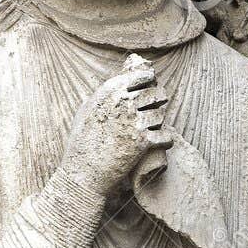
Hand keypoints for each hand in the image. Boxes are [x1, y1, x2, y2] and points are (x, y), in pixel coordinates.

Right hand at [56, 58, 172, 197]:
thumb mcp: (86, 110)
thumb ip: (103, 95)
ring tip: (151, 130)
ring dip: (158, 123)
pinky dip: (166, 141)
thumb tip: (119, 84)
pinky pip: (166, 136)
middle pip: (156, 94)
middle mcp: (123, 103)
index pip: (141, 76)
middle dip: (159, 101)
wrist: (82, 172)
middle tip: (155, 109)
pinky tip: (161, 143)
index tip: (151, 87)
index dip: (150, 81)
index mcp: (109, 91)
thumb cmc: (81, 142)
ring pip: (160, 115)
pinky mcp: (142, 142)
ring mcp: (134, 122)